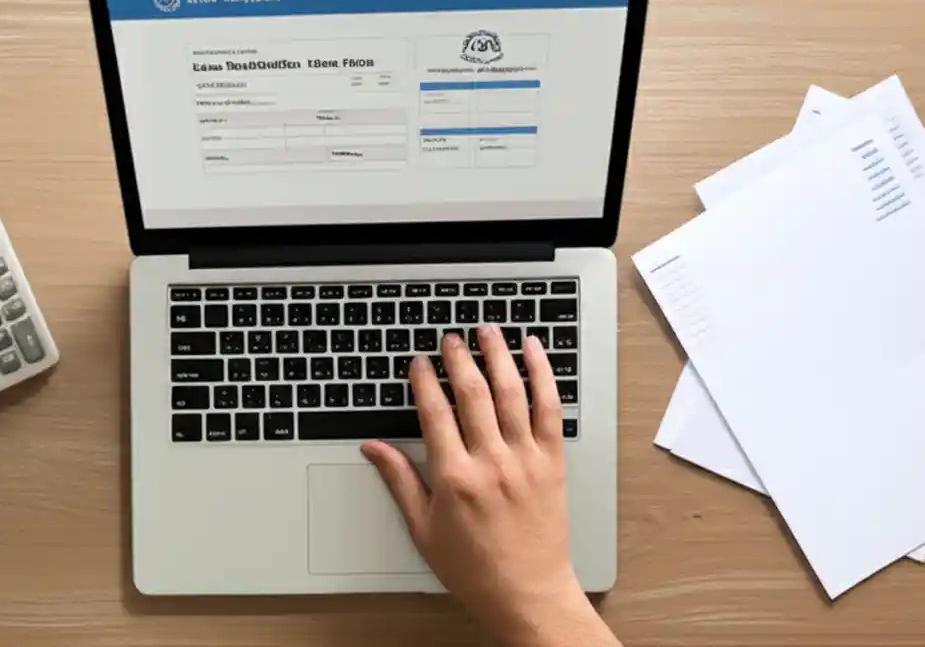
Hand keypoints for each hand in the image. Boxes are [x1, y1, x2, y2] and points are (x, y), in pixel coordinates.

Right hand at [363, 326, 617, 646]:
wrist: (527, 593)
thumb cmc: (474, 568)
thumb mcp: (423, 527)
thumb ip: (398, 480)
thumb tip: (372, 447)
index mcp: (454, 478)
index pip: (434, 412)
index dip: (423, 381)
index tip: (419, 362)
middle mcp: (490, 462)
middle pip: (472, 393)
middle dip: (459, 358)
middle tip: (450, 338)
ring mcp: (525, 459)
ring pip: (511, 392)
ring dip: (498, 355)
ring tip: (488, 331)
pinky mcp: (552, 462)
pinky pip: (549, 408)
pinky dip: (543, 375)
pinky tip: (534, 352)